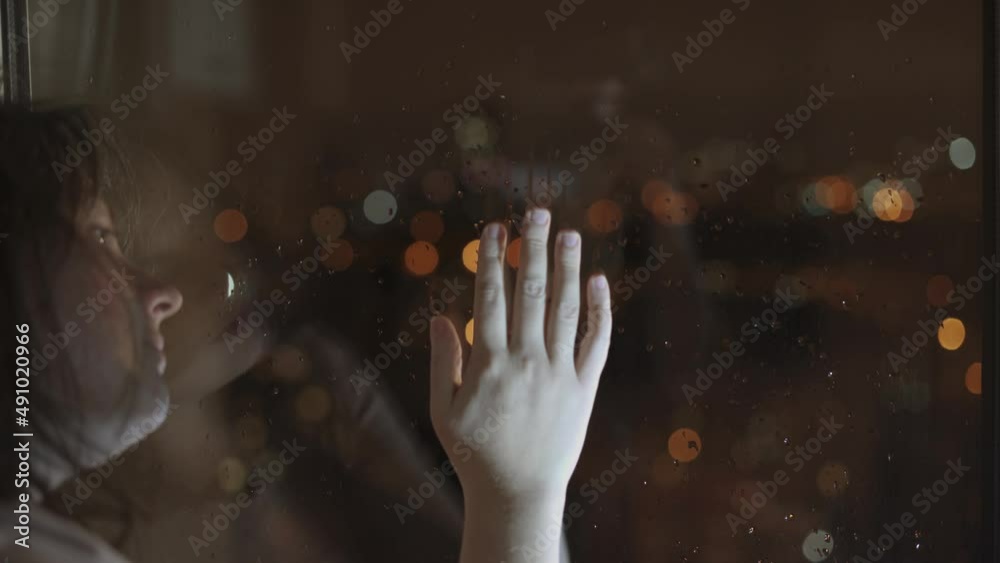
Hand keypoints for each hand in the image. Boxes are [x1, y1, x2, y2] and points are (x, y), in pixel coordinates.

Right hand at [428, 208, 611, 503]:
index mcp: (489, 363)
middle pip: (531, 293)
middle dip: (533, 249)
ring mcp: (559, 373)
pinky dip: (599, 312)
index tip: (496, 227)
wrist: (518, 493)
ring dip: (568, 269)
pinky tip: (598, 282)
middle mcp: (527, 361)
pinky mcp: (584, 389)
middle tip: (537, 212)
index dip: (493, 258)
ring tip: (570, 234)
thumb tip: (441, 315)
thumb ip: (442, 361)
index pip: (491, 297)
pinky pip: (596, 344)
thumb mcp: (443, 410)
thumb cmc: (474, 452)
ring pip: (565, 310)